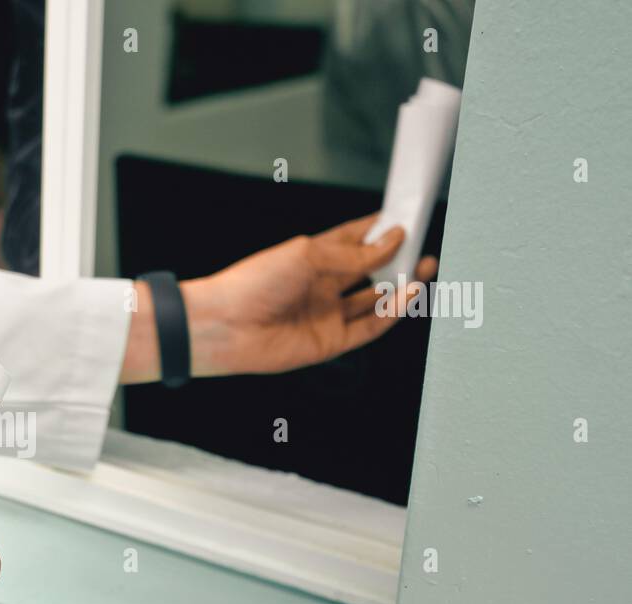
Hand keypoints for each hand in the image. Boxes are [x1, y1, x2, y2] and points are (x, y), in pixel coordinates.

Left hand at [120, 213, 437, 381]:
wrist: (224, 325)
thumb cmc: (253, 283)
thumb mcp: (307, 254)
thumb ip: (352, 252)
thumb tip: (391, 240)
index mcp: (312, 259)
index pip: (355, 240)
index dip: (382, 230)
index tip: (408, 217)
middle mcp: (321, 287)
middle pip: (369, 271)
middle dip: (399, 259)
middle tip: (424, 245)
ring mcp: (326, 315)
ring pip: (375, 301)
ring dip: (400, 285)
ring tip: (423, 267)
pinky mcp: (329, 342)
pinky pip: (368, 327)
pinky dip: (390, 312)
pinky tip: (406, 293)